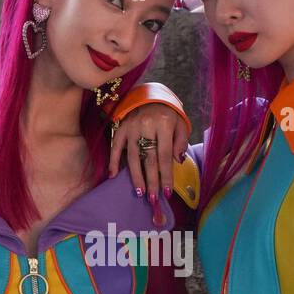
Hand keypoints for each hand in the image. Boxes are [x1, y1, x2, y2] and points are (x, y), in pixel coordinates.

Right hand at [108, 103, 190, 224]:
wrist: (150, 96)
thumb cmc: (168, 114)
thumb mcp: (180, 124)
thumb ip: (181, 142)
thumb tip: (177, 161)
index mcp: (164, 124)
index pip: (165, 155)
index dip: (166, 175)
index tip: (167, 192)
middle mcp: (146, 125)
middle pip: (149, 159)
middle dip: (152, 181)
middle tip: (153, 198)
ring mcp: (131, 127)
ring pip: (133, 156)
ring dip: (136, 176)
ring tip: (140, 192)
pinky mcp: (121, 128)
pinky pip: (115, 146)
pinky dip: (113, 161)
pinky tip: (112, 175)